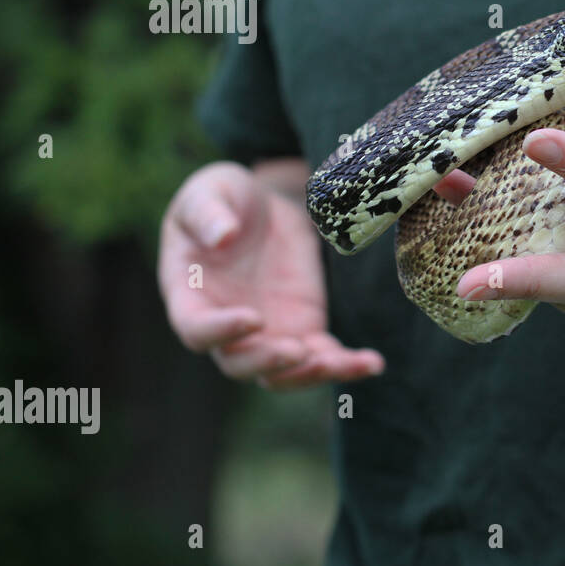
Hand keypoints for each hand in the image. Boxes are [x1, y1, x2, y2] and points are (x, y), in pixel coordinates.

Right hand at [158, 160, 383, 388]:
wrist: (264, 208)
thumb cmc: (224, 198)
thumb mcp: (211, 190)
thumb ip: (208, 212)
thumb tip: (223, 235)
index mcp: (191, 296)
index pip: (197, 329)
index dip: (221, 331)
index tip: (252, 318)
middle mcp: (226, 326)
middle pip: (239, 363)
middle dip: (267, 363)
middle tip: (297, 351)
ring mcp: (267, 332)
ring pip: (283, 373)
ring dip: (311, 375)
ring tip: (343, 363)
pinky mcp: (304, 328)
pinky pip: (323, 356)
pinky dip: (347, 365)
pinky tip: (373, 363)